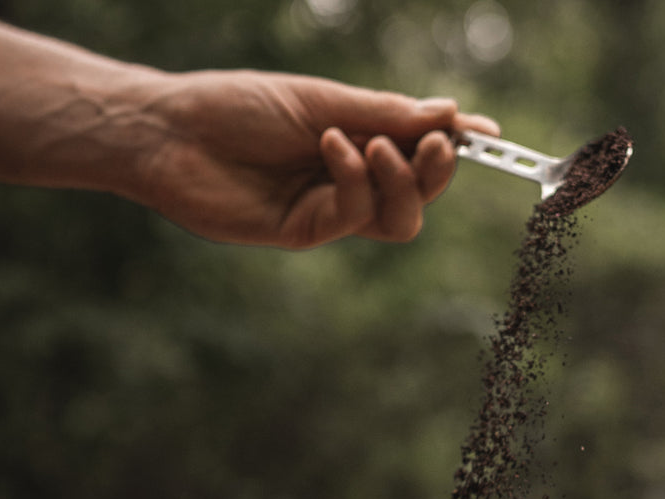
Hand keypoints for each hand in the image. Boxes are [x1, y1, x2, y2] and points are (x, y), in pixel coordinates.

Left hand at [137, 71, 500, 247]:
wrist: (173, 134)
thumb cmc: (237, 106)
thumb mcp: (321, 101)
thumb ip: (386, 114)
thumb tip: (450, 114)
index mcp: (357, 138)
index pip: (420, 150)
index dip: (457, 147)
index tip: (490, 136)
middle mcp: (351, 178)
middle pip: (421, 192)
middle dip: (438, 170)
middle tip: (440, 144)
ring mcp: (331, 209)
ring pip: (400, 218)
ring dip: (402, 182)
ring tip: (376, 146)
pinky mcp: (309, 231)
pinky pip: (356, 215)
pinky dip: (354, 179)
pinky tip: (330, 148)